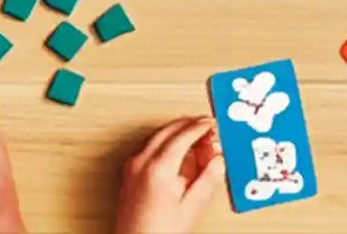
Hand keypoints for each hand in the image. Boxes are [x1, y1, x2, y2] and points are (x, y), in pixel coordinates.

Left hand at [114, 117, 223, 233]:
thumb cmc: (158, 232)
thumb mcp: (192, 205)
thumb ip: (209, 177)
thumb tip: (218, 160)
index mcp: (159, 167)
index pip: (184, 134)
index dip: (202, 126)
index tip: (212, 124)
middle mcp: (141, 163)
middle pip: (168, 130)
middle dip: (189, 125)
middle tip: (207, 128)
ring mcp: (131, 168)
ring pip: (157, 136)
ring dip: (176, 133)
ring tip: (195, 141)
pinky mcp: (128, 175)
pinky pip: (149, 147)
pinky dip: (165, 143)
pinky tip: (177, 153)